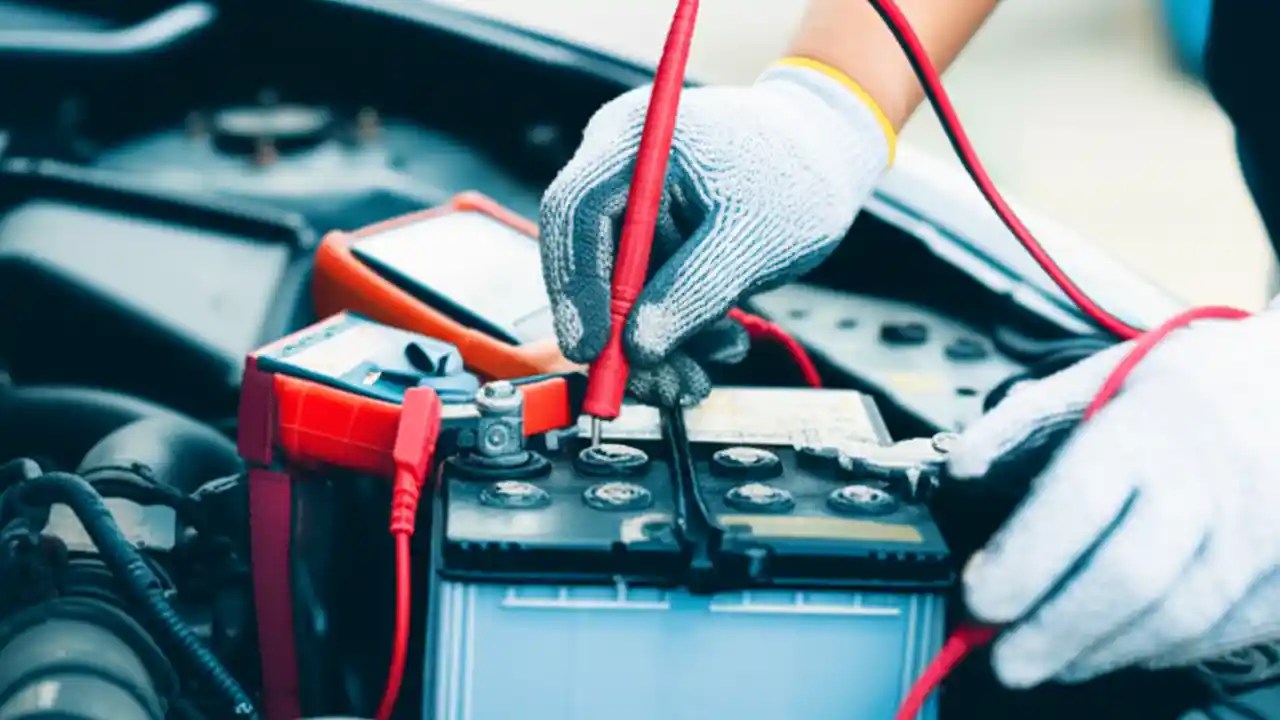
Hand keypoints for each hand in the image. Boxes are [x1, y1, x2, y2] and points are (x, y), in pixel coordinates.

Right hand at [539, 59, 893, 405]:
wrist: (829, 154)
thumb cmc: (798, 173)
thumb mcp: (752, 238)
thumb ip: (695, 290)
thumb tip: (639, 347)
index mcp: (634, 142)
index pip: (574, 214)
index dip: (575, 286)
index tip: (592, 349)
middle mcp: (620, 170)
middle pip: (587, 260)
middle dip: (618, 333)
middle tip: (650, 386)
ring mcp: (635, 207)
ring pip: (620, 292)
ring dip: (655, 345)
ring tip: (696, 379)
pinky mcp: (654, 238)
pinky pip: (649, 294)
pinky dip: (678, 329)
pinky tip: (718, 347)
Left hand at [946, 303, 1279, 688]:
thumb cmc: (1193, 382)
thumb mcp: (1106, 372)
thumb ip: (1026, 419)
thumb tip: (958, 470)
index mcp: (1150, 426)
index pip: (1078, 501)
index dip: (1023, 560)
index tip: (978, 596)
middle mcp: (1209, 482)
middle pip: (1128, 578)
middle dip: (1055, 632)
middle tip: (1003, 661)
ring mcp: (1261, 531)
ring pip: (1178, 618)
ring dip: (1104, 653)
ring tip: (1051, 664)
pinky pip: (1227, 631)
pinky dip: (1167, 652)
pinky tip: (1121, 650)